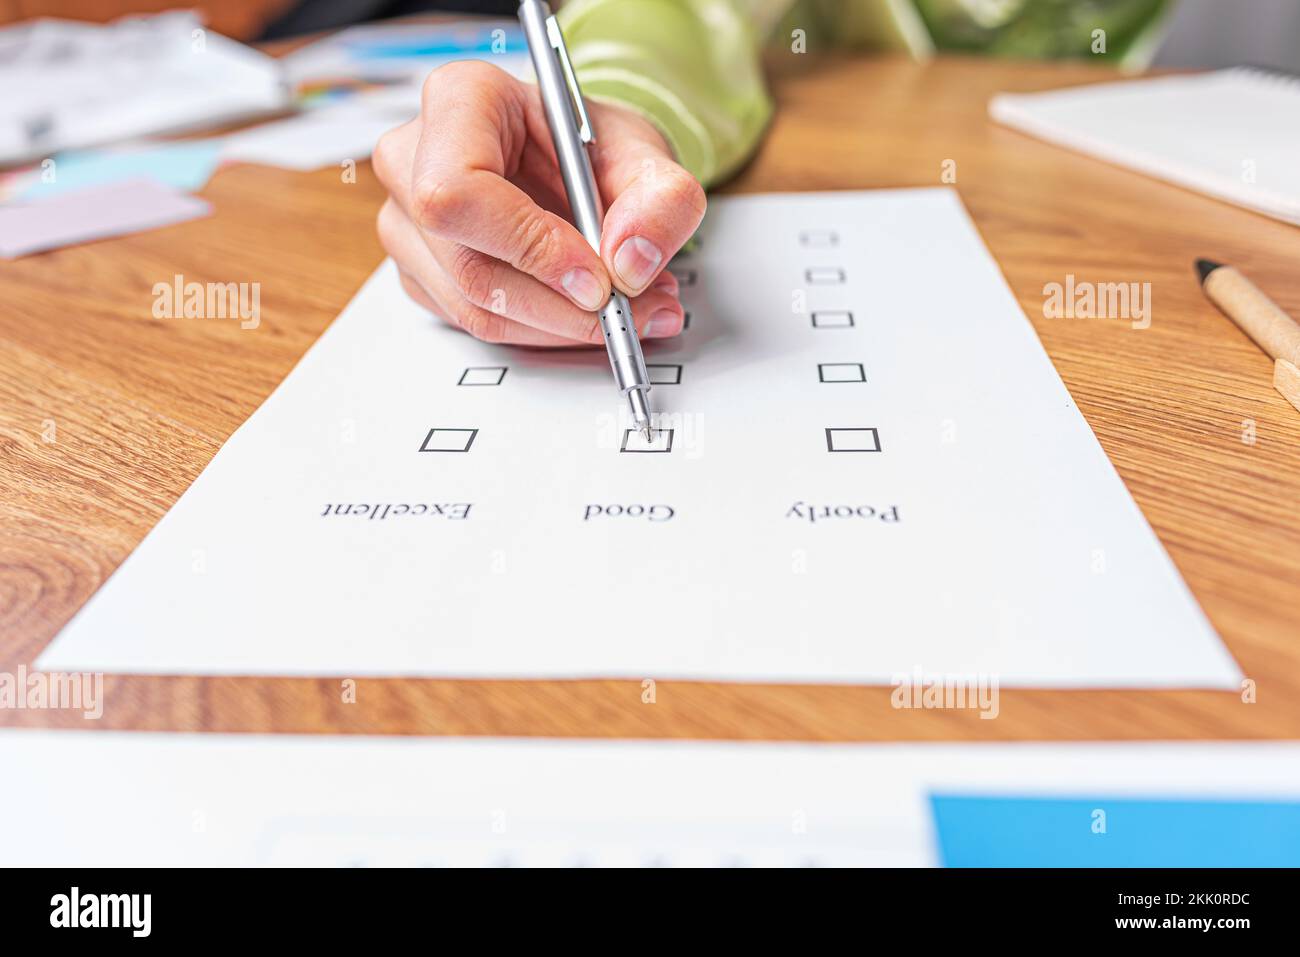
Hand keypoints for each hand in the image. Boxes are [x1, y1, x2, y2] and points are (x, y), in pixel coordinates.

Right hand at [373, 60, 705, 346]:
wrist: (578, 164)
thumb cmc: (591, 146)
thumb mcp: (647, 156)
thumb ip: (661, 201)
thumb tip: (632, 262)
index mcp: (460, 100)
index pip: (459, 190)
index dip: (529, 246)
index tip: (594, 277)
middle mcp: (414, 159)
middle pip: (469, 264)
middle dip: (563, 305)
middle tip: (633, 309)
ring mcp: (406, 221)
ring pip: (475, 307)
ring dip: (562, 325)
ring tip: (628, 311)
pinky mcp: (421, 271)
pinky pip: (479, 323)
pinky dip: (544, 331)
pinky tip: (586, 311)